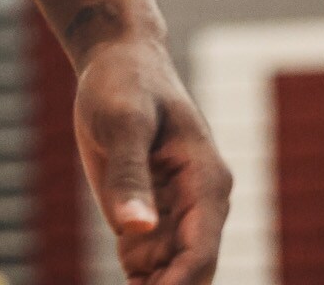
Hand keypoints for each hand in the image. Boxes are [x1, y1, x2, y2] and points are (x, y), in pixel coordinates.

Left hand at [73, 33, 231, 283]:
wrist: (117, 60)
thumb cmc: (124, 81)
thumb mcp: (122, 119)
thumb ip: (129, 172)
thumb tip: (136, 228)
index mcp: (206, 181)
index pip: (199, 253)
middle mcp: (200, 204)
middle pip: (191, 272)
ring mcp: (177, 212)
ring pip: (171, 274)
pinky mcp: (151, 215)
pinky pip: (151, 264)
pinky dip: (138, 281)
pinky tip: (121, 280)